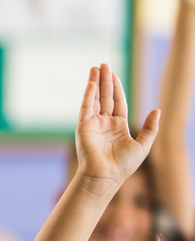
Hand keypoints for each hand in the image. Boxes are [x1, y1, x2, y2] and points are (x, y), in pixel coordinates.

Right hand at [74, 64, 159, 188]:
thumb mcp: (143, 145)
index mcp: (118, 127)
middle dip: (105, 80)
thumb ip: (150, 128)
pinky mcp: (84, 127)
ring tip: (96, 67)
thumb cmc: (123, 166)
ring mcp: (93, 124)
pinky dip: (88, 94)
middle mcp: (104, 124)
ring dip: (95, 83)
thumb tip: (157, 110)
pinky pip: (86, 107)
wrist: (106, 176)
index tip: (114, 74)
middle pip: (105, 97)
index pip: (117, 102)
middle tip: (103, 64)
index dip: (116, 88)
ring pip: (95, 99)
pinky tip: (91, 82)